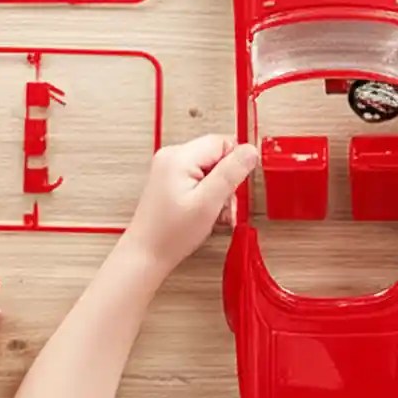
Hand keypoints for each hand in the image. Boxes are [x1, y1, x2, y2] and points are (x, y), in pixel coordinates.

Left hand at [121, 135, 259, 269]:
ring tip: (215, 214)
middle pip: (218, 156)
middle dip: (228, 182)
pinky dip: (209, 196)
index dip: (236, 164)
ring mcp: (170, 169)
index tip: (237, 187)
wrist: (146, 255)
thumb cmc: (170, 234)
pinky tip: (206, 213)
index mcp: (179, 157)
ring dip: (220, 192)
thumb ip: (231, 173)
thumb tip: (251, 151)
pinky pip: (201, 180)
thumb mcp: (208, 203)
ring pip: (212, 170)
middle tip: (224, 205)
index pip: (222, 142)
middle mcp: (172, 157)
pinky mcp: (172, 181)